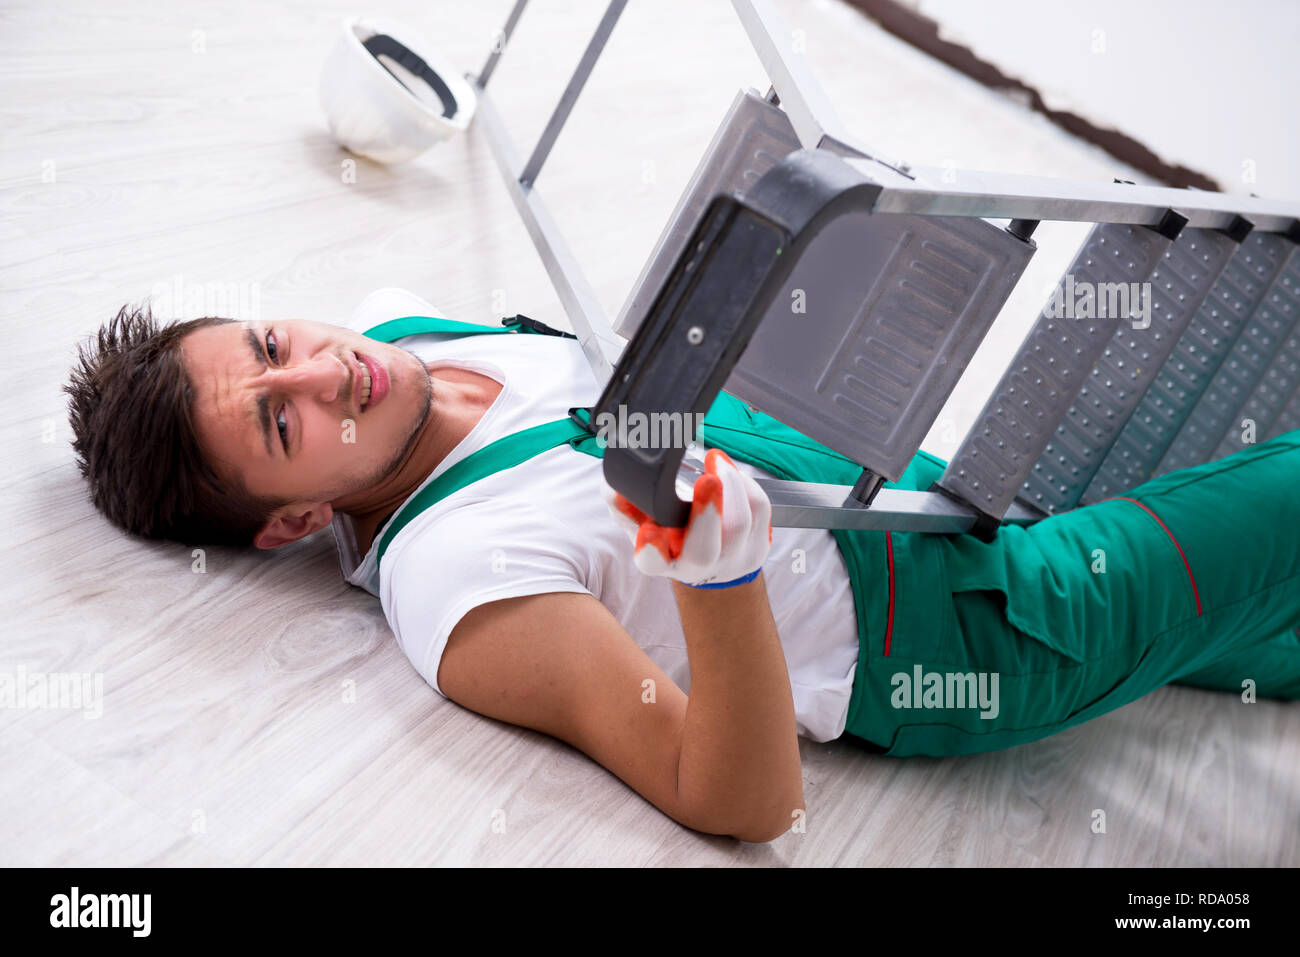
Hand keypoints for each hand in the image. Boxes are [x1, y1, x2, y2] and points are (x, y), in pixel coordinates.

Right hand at [602, 448, 772, 586]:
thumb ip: (626, 505)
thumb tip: (613, 487)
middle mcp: (696, 567)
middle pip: (704, 550)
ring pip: (741, 524)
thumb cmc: (673, 536)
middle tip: (706, 480)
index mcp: (663, 561)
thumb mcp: (644, 522)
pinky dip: (746, 484)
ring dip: (731, 484)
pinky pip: (761, 511)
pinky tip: (730, 471)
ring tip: (715, 459)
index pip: (652, 562)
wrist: (713, 562)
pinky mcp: (758, 547)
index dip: (650, 549)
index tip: (648, 531)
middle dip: (706, 514)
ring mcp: (731, 561)